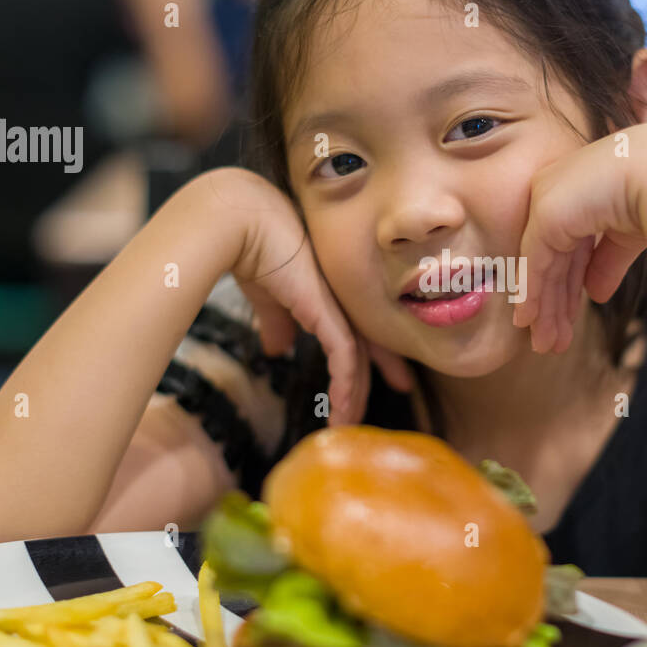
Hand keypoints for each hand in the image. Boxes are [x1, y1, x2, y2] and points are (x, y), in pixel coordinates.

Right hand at [219, 172, 413, 426]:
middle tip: (403, 387)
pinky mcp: (328, 314)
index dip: (375, 345)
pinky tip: (342, 412)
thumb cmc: (253, 249)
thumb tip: (277, 350)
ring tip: (350, 423)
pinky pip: (346, 360)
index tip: (389, 365)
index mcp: (332, 290)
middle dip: (387, 365)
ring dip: (355, 394)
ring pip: (359, 358)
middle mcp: (343, 297)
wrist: (244, 223)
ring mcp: (339, 305)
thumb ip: (278, 322)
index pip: (360, 321)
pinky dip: (346, 389)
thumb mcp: (269, 297)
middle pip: (372, 338)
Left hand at [513, 124, 646, 353]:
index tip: (566, 319)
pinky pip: (534, 262)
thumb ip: (606, 262)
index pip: (568, 245)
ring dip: (543, 308)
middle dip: (553, 303)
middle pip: (553, 258)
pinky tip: (528, 321)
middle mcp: (557, 188)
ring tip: (544, 344)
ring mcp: (548, 198)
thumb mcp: (629, 234)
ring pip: (541, 264)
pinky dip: (531, 294)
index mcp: (580, 187)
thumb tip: (595, 295)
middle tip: (550, 341)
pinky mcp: (545, 214)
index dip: (568, 285)